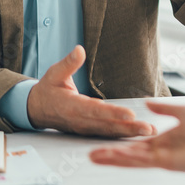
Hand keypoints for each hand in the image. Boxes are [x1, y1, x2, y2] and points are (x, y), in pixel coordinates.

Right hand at [26, 45, 156, 137]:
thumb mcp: (54, 73)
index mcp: (71, 106)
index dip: (112, 113)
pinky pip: (107, 133)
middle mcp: (80, 120)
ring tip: (148, 132)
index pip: (95, 110)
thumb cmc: (48, 89)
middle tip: (148, 128)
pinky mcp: (89, 130)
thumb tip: (79, 50)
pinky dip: (122, 134)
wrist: (36, 109)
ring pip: (109, 132)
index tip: (130, 114)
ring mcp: (85, 128)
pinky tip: (137, 133)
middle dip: (128, 127)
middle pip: (107, 125)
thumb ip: (68, 63)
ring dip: (129, 132)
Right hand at [89, 101, 184, 171]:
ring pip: (131, 159)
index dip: (119, 144)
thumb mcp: (183, 111)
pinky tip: (114, 157)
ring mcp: (161, 158)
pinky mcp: (166, 162)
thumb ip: (164, 108)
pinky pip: (142, 161)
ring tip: (94, 157)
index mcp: (161, 141)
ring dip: (113, 158)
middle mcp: (158, 151)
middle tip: (90, 155)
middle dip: (109, 155)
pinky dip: (127, 159)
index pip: (135, 144)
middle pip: (128, 154)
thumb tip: (147, 103)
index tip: (104, 143)